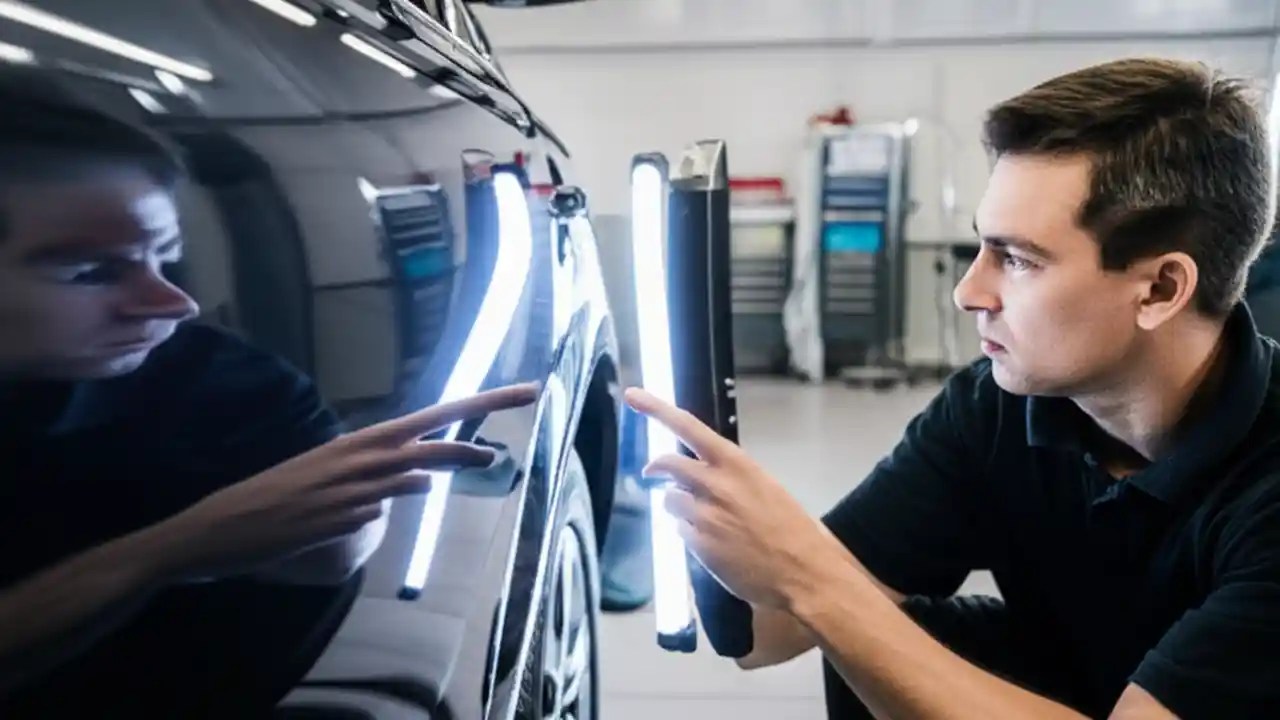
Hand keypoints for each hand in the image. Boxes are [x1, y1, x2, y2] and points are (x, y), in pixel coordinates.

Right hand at [151, 383, 538, 581]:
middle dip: (478, 421)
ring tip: (485, 458)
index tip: (518, 392)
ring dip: (446, 464)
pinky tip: (375, 504)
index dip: (473, 406)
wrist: (219, 528)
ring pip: (412, 470)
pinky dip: (385, 504)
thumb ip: (372, 476)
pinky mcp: (338, 516)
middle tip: (524, 402)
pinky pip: (377, 509)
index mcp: (357, 444)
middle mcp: (358, 458)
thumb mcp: (327, 477)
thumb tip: (408, 485)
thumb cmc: (274, 502)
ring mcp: (350, 487)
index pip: (426, 418)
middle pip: (431, 435)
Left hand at [627, 387, 849, 609]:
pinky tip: (713, 545)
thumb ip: (732, 477)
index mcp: (737, 464)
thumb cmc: (793, 530)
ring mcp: (704, 515)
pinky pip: (679, 531)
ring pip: (669, 501)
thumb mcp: (765, 488)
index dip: (656, 408)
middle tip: (651, 472)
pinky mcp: (698, 545)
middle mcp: (716, 484)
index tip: (633, 395)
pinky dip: (689, 534)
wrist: (804, 572)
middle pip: (667, 463)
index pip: (688, 426)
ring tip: (705, 521)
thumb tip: (702, 477)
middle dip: (656, 467)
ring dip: (678, 506)